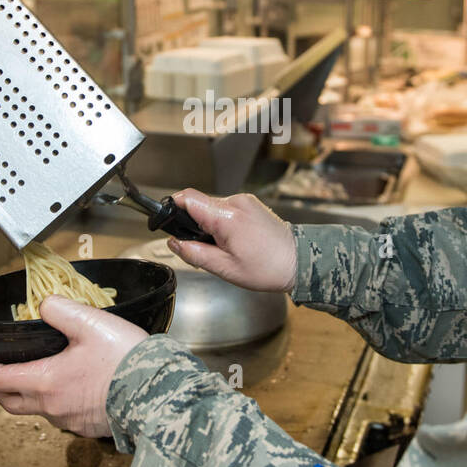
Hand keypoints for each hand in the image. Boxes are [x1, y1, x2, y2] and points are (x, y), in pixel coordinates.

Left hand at [0, 293, 148, 436]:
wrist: (158, 393)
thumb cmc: (126, 360)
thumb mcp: (90, 322)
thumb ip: (61, 310)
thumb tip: (44, 305)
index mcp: (45, 381)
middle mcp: (52, 406)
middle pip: (10, 402)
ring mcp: (69, 420)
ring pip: (36, 410)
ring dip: (26, 395)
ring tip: (31, 378)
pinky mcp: (88, 427)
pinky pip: (61, 415)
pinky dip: (54, 402)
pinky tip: (67, 388)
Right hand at [166, 190, 296, 293]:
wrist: (299, 261)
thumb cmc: (268, 268)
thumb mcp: (225, 268)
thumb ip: (194, 254)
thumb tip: (174, 243)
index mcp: (226, 217)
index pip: (188, 198)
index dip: (173, 207)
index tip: (167, 220)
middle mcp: (236, 202)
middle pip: (199, 204)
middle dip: (193, 224)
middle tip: (202, 247)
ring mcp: (245, 201)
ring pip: (212, 207)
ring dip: (209, 224)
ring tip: (223, 248)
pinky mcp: (251, 204)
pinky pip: (226, 209)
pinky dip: (223, 223)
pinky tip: (233, 241)